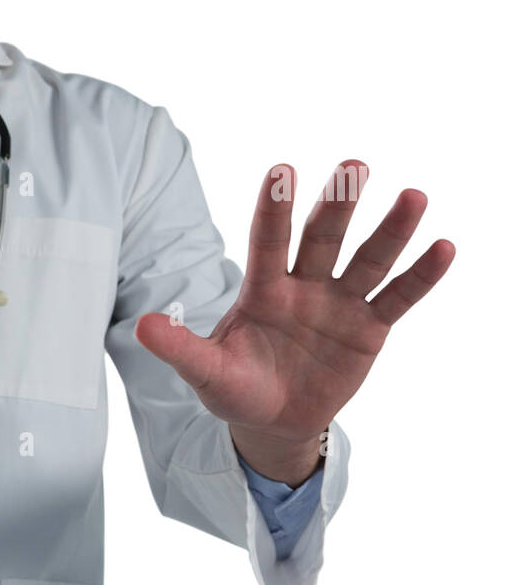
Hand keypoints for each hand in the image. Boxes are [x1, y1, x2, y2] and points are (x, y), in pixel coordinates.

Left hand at [133, 160, 454, 484]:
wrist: (272, 420)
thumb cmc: (234, 387)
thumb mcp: (206, 372)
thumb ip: (180, 348)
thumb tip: (142, 326)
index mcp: (262, 289)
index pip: (266, 241)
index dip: (272, 209)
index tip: (280, 171)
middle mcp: (303, 286)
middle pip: (321, 238)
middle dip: (337, 204)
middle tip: (354, 165)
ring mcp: (338, 304)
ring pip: (366, 259)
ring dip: (391, 230)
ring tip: (413, 195)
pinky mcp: (369, 328)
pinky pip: (397, 298)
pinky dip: (420, 276)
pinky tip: (443, 247)